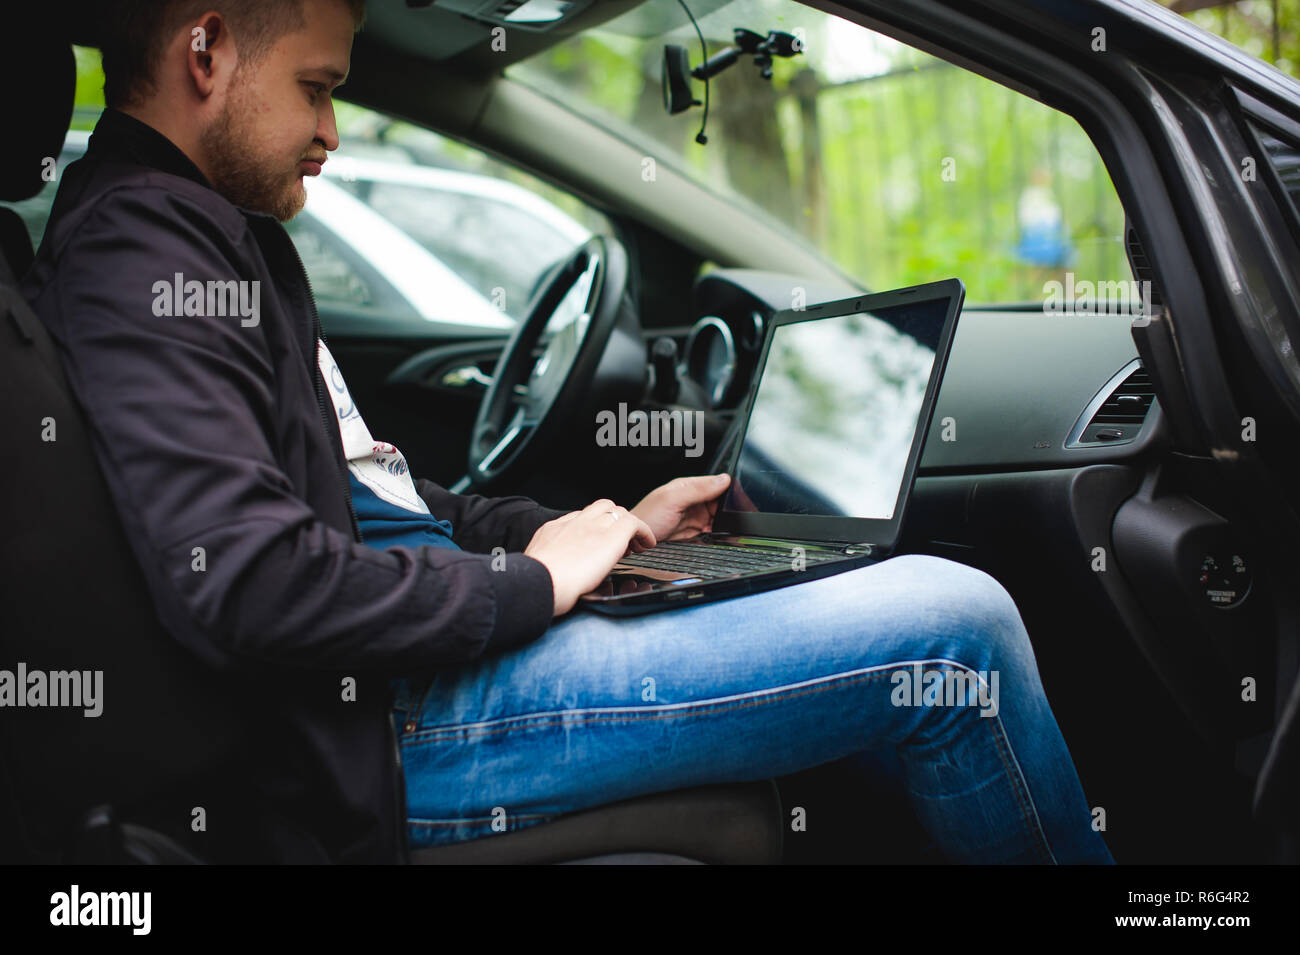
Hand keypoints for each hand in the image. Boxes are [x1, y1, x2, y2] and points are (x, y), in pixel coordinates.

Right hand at [524, 499, 655, 616]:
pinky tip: (647, 544)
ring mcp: (593, 526)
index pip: (578, 519)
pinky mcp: (612, 534)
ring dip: (628, 527)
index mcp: (553, 530)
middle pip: (600, 508)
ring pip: (618, 512)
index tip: (598, 543)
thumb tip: (554, 578)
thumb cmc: (535, 585)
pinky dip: (644, 532)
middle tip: (621, 543)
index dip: (593, 529)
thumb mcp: (536, 570)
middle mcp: (574, 523)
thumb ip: (547, 565)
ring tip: (636, 544)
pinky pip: (634, 523)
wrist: (540, 582)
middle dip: (612, 521)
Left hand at [630, 473, 730, 541]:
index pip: (717, 483)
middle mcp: (694, 499)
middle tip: (733, 516)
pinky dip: (718, 532)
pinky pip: (712, 529)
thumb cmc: (647, 517)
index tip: (738, 499)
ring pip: (718, 516)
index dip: (729, 490)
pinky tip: (718, 533)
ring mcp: (695, 515)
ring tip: (726, 525)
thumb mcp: (673, 499)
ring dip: (724, 521)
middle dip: (728, 508)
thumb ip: (698, 489)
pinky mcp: (695, 530)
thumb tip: (723, 479)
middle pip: (720, 500)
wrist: (636, 540)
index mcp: (689, 486)